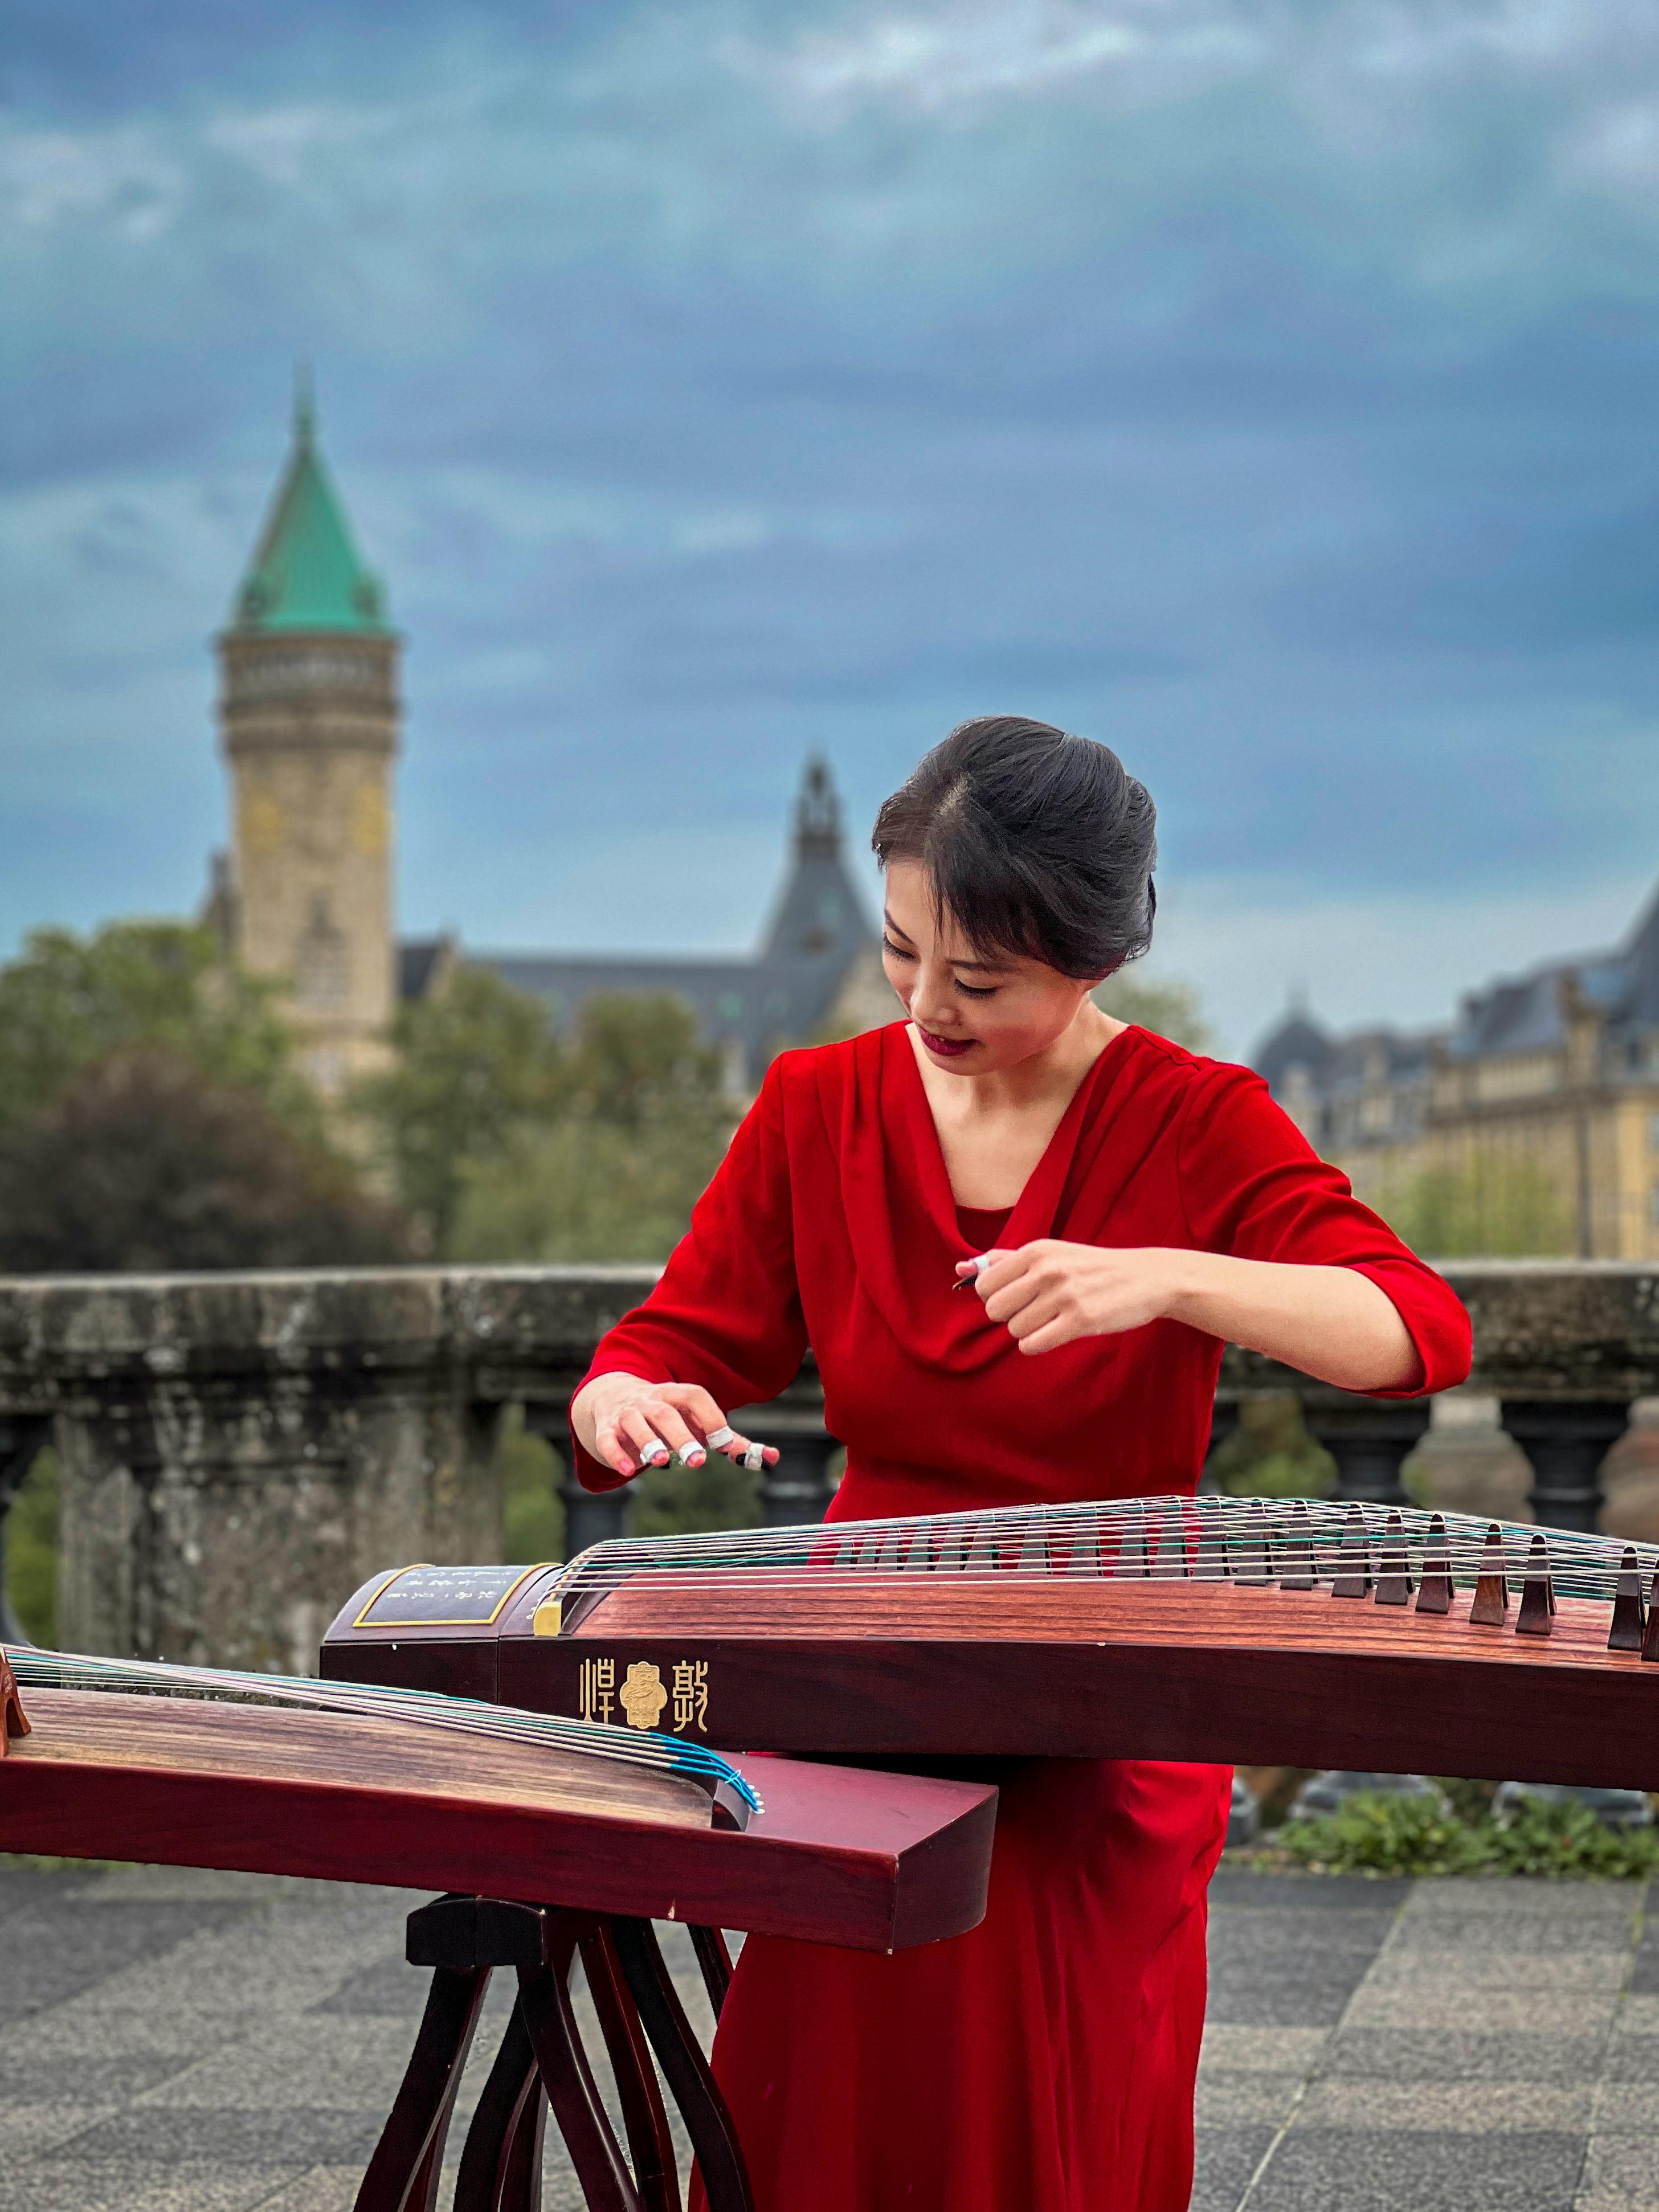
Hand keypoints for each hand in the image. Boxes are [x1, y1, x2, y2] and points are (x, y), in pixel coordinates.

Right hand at [570, 1373, 780, 1479]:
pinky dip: (615, 1453)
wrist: (613, 1397)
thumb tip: (774, 1458)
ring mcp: (627, 1413)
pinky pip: (608, 1438)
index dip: (712, 1416)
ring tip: (659, 1463)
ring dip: (647, 1441)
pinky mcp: (606, 1429)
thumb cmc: (668, 1416)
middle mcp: (651, 1400)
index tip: (725, 1443)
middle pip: (666, 1412)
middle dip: (681, 1435)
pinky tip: (626, 1471)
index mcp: (677, 1395)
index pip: (695, 1396)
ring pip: (635, 1422)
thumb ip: (730, 1440)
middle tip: (698, 1462)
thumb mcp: (696, 1423)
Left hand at [959, 1241, 1181, 1355]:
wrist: (1146, 1278)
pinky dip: (1038, 1344)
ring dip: (1029, 1331)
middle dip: (1010, 1316)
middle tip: (1036, 1310)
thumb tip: (962, 1268)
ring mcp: (1063, 1295)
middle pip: (994, 1310)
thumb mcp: (1050, 1254)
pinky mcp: (1080, 1321)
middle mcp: (1047, 1270)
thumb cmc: (1090, 1268)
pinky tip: (1055, 1333)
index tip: (1017, 1297)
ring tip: (1053, 1319)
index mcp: (1035, 1250)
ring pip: (1014, 1329)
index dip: (996, 1297)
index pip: (984, 1285)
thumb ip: (1004, 1261)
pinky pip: (1033, 1344)